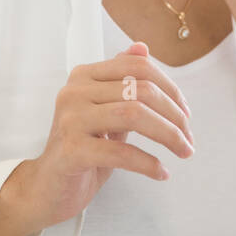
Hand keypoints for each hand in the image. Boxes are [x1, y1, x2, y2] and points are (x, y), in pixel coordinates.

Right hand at [22, 42, 193, 228]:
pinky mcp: (72, 150)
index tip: (186, 114)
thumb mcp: (105, 111)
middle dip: (174, 116)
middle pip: (141, 90)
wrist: (46, 187)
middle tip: (189, 139)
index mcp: (84, 76)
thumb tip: (142, 47)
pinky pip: (121, 152)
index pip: (138, 67)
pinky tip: (161, 172)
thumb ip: (121, 81)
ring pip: (134, 115)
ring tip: (184, 151)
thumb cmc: (81, 149)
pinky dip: (148, 163)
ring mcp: (71, 119)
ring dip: (168, 135)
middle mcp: (74, 91)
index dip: (170, 88)